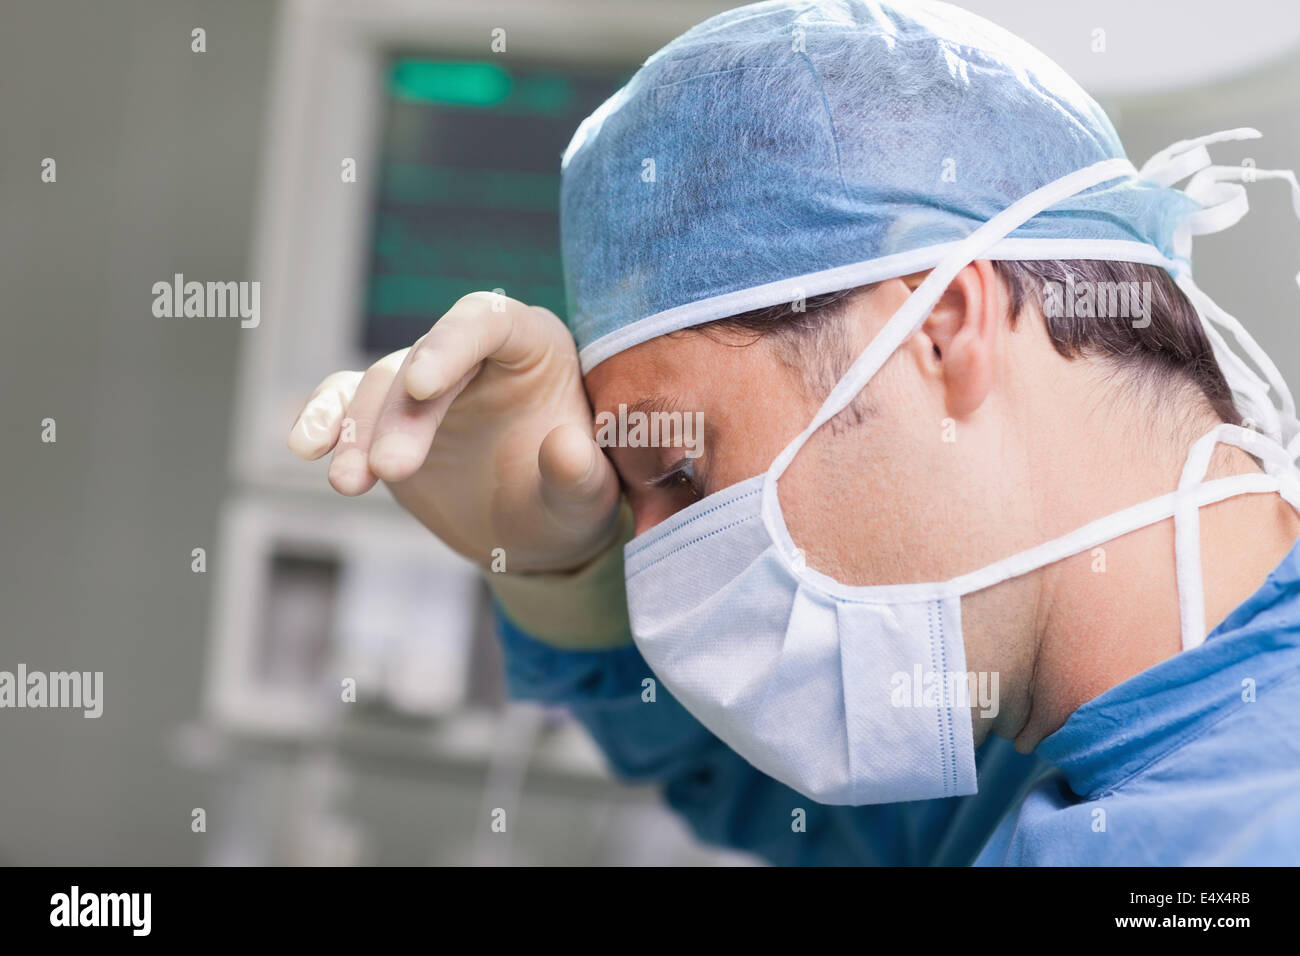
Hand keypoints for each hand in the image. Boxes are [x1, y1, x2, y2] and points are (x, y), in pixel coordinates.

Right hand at [287, 292, 621, 572]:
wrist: (536, 535)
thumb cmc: (571, 506)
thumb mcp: (587, 502)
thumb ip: (579, 476)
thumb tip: (564, 447)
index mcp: (533, 346)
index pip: (487, 320)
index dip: (450, 343)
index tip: (421, 385)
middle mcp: (476, 351)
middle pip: (425, 361)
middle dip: (400, 415)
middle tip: (391, 471)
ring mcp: (427, 381)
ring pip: (378, 384)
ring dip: (357, 430)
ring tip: (348, 484)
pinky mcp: (388, 413)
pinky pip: (346, 401)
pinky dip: (325, 419)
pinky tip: (306, 445)